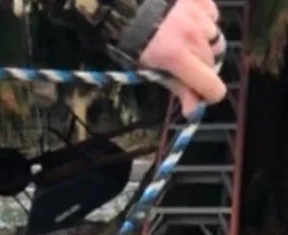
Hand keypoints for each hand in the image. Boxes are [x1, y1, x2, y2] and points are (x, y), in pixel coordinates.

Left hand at [139, 0, 226, 116]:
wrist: (130, 8)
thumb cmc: (139, 44)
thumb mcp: (153, 70)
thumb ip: (177, 88)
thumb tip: (193, 112)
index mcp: (178, 58)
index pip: (212, 85)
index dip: (211, 93)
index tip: (205, 93)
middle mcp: (193, 36)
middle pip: (213, 61)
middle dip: (202, 66)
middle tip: (186, 62)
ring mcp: (199, 15)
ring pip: (215, 37)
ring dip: (204, 42)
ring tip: (185, 38)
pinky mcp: (202, 0)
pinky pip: (213, 15)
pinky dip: (205, 21)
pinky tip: (188, 21)